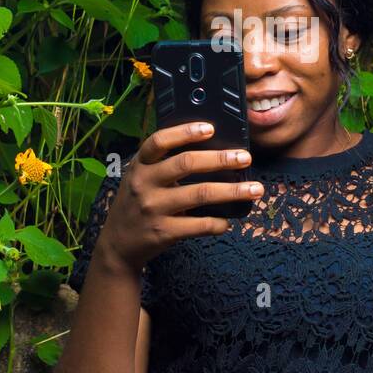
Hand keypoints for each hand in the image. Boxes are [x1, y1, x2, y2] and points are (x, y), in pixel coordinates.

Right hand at [96, 122, 263, 273]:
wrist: (118, 244)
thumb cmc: (138, 202)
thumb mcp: (141, 177)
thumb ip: (164, 163)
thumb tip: (211, 148)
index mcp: (140, 165)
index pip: (159, 141)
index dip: (185, 132)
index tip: (211, 128)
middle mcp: (144, 184)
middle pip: (186, 164)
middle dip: (220, 159)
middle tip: (245, 157)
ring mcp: (154, 208)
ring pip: (200, 194)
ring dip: (232, 191)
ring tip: (255, 188)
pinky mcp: (163, 232)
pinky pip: (199, 225)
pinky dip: (218, 222)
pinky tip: (229, 221)